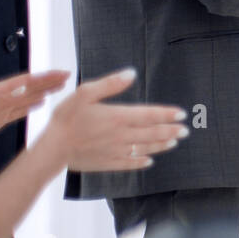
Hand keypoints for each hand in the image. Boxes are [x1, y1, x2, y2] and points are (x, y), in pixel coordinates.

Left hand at [0, 69, 69, 134]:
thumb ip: (3, 103)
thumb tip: (23, 94)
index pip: (28, 81)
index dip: (46, 77)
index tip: (62, 74)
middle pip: (28, 86)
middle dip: (48, 81)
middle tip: (66, 77)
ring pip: (25, 97)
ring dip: (42, 92)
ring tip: (57, 88)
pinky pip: (17, 109)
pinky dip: (30, 105)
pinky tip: (39, 104)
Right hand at [46, 68, 187, 171]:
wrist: (52, 149)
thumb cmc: (66, 118)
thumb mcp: (85, 93)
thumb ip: (110, 84)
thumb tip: (131, 73)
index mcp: (118, 117)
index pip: (149, 115)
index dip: (167, 114)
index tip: (181, 114)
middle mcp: (121, 135)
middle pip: (152, 133)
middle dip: (171, 131)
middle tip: (186, 130)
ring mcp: (115, 151)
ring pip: (144, 149)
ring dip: (161, 145)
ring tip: (174, 142)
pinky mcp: (107, 163)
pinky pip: (128, 163)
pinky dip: (140, 162)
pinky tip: (149, 161)